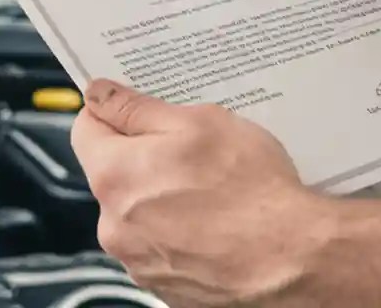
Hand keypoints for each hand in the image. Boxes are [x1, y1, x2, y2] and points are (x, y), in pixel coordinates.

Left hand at [71, 79, 333, 306]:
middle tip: (191, 150)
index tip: (134, 108)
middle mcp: (113, 225)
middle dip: (144, 157)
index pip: (85, 129)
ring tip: (212, 192)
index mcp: (113, 176)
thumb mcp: (197, 123)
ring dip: (162, 198)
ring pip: (138, 213)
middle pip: (113, 174)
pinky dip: (180, 233)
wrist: (295, 262)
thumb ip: (137, 108)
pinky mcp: (164, 286)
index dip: (109, 112)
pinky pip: (160, 246)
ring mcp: (137, 262)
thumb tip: (98, 93)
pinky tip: (216, 224)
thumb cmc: (251, 190)